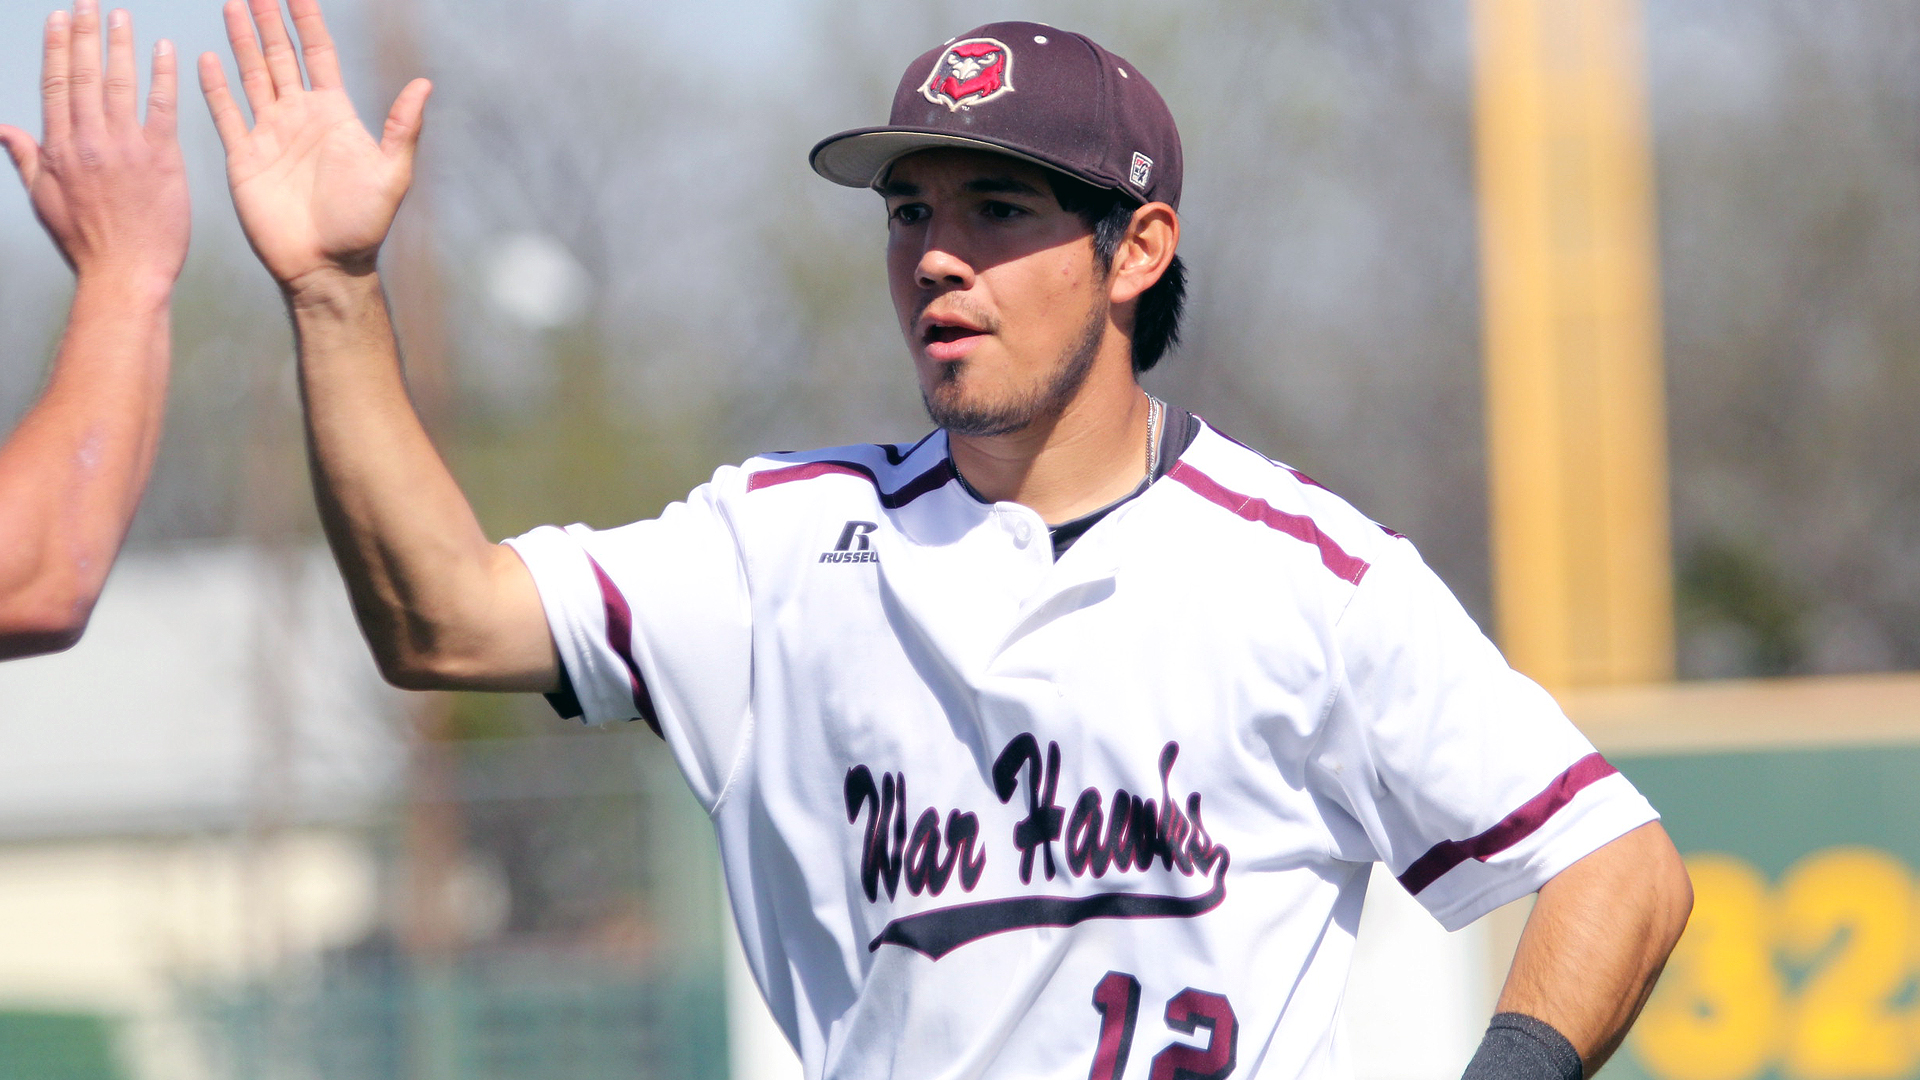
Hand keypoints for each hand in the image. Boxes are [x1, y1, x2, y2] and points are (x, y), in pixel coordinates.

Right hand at [0, 2, 189, 291]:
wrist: (126, 271)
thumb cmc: (88, 241)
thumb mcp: (44, 199)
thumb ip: (26, 159)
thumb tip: (2, 129)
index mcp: (59, 148)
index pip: (55, 85)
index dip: (57, 48)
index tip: (59, 20)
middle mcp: (89, 140)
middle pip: (82, 75)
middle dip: (84, 34)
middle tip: (87, 3)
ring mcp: (125, 147)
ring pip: (118, 83)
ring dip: (119, 45)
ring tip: (120, 16)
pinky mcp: (161, 157)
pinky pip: (161, 107)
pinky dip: (163, 76)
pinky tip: (165, 51)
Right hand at [199, 0, 430, 293]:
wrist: (326, 265)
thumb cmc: (364, 225)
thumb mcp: (391, 174)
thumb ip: (402, 128)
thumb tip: (424, 83)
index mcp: (334, 114)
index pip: (318, 53)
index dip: (307, 20)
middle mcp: (299, 117)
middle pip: (280, 55)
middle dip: (268, 20)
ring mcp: (270, 134)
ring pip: (251, 75)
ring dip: (242, 41)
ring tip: (231, 6)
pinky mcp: (244, 157)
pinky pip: (226, 114)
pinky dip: (215, 87)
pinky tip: (206, 58)